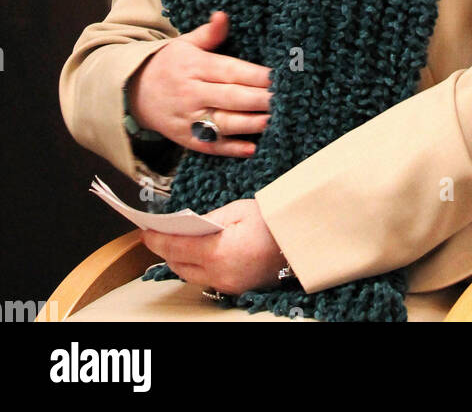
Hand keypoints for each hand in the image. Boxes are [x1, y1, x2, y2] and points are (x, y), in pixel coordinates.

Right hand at [128, 11, 270, 156]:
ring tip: (272, 120)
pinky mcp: (187, 139)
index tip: (277, 76)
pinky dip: (231, 149)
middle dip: (259, 99)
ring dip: (249, 124)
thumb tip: (223, 16)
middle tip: (283, 99)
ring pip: (223, 123)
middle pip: (231, 98)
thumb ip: (208, 34)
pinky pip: (211, 145)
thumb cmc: (168, 65)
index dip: (255, 75)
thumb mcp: (185, 44)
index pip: (230, 71)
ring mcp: (189, 119)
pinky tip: (252, 148)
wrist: (134, 93)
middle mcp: (192, 94)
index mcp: (195, 67)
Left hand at [142, 199, 284, 293]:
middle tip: (158, 235)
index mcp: (218, 251)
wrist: (299, 242)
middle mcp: (219, 273)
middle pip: (179, 265)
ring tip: (174, 244)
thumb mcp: (239, 210)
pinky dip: (197, 267)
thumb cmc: (272, 222)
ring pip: (191, 275)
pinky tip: (195, 254)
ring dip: (179, 260)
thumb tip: (187, 225)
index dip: (156, 239)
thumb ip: (209, 219)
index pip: (176, 247)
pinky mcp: (235, 289)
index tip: (145, 231)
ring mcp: (227, 285)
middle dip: (165, 250)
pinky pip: (206, 279)